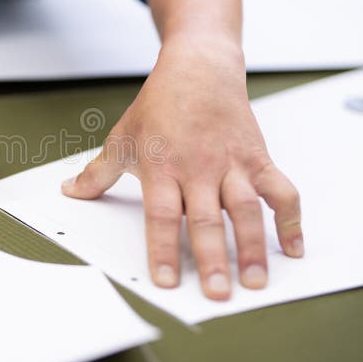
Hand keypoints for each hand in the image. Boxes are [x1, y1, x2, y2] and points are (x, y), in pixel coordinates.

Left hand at [61, 41, 302, 299]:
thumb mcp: (122, 137)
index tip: (166, 281)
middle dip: (213, 258)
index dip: (163, 248)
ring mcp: (232, 163)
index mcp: (163, 167)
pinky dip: (291, 219)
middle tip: (218, 292)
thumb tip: (70, 192)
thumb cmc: (160, 105)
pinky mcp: (258, 158)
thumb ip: (98, 172)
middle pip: (206, 218)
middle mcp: (199, 168)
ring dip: (253, 246)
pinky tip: (292, 248)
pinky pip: (281, 190)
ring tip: (256, 281)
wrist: (199, 68)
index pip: (161, 215)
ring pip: (247, 208)